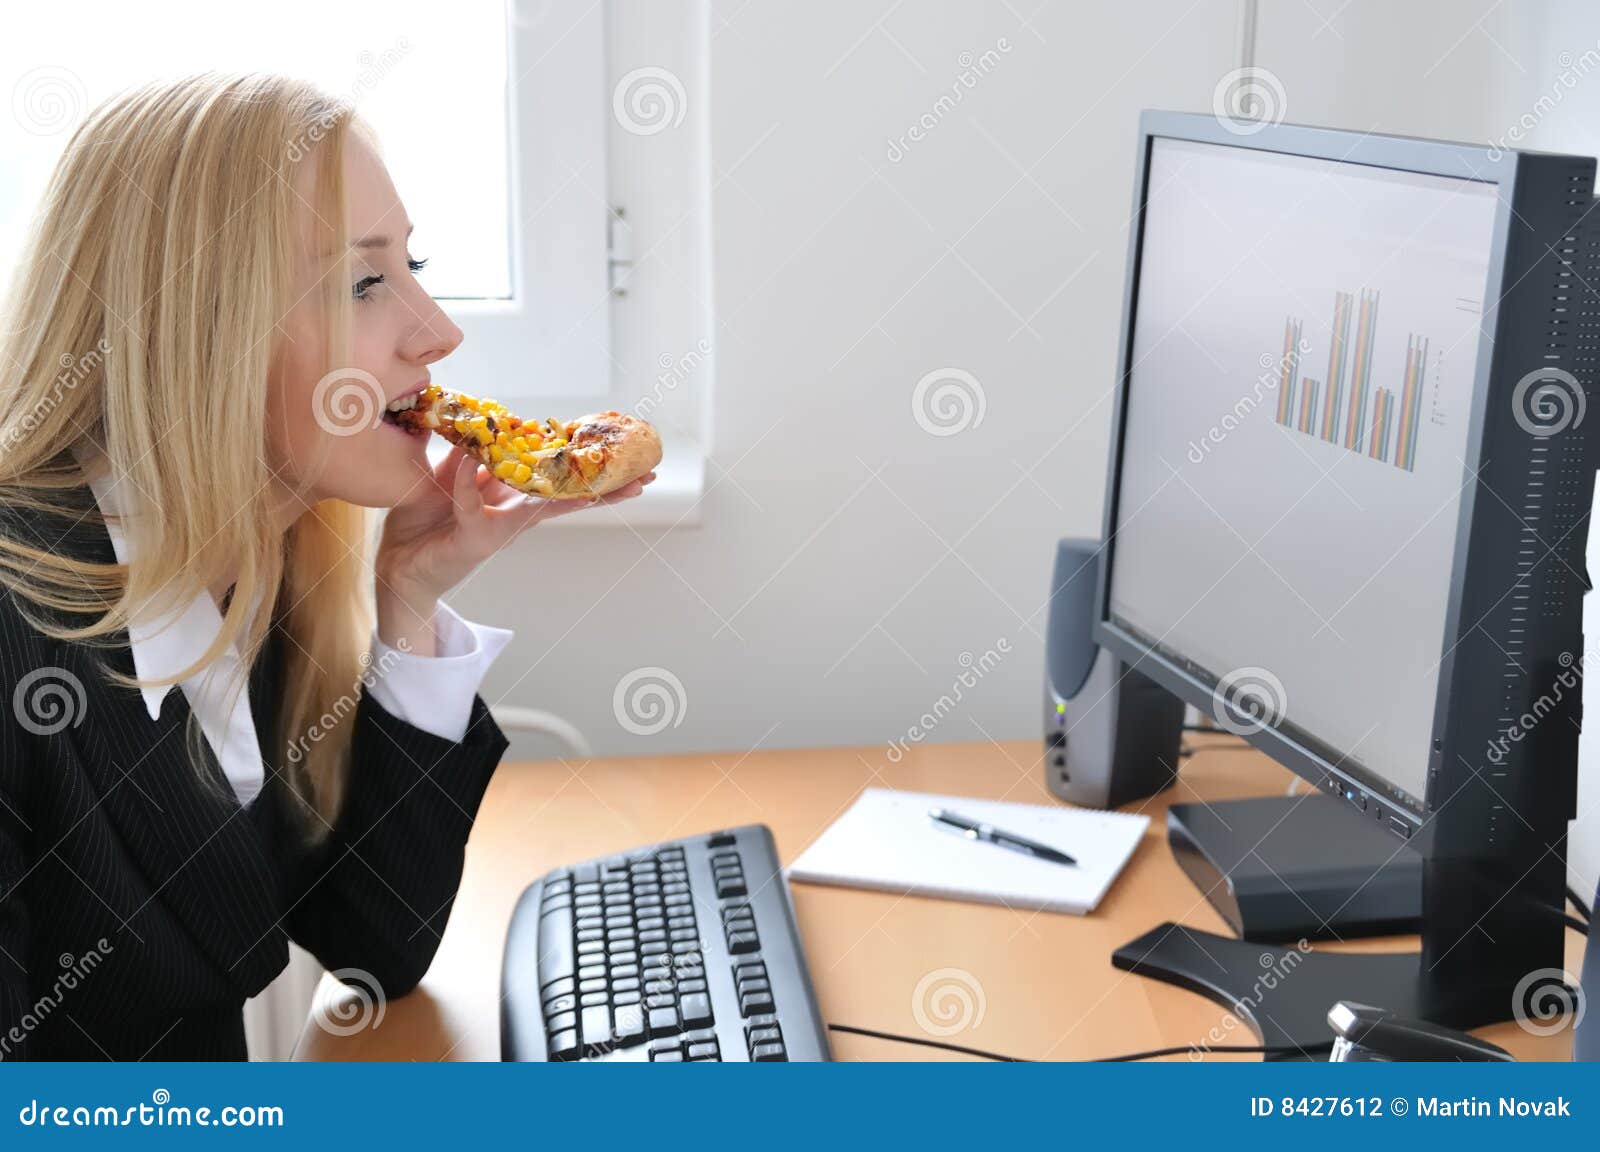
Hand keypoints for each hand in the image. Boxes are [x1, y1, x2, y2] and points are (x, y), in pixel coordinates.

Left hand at [374, 446, 653, 654]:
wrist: (397, 566)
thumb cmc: (421, 523)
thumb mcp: (442, 478)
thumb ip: (463, 456)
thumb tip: (481, 427)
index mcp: (510, 496)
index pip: (554, 477)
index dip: (583, 463)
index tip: (617, 448)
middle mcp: (514, 515)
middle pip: (568, 497)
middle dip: (607, 487)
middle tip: (645, 476)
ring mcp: (500, 529)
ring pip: (545, 508)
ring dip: (580, 495)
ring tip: (614, 487)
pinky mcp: (475, 540)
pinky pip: (473, 505)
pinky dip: (467, 483)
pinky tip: (472, 464)